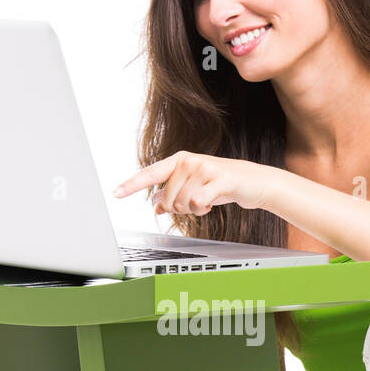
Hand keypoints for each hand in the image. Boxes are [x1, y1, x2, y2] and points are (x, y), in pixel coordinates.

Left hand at [113, 151, 281, 215]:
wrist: (253, 182)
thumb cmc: (220, 184)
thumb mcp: (194, 188)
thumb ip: (173, 194)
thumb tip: (156, 206)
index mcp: (178, 161)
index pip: (150, 174)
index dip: (132, 185)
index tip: (116, 193)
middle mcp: (188, 161)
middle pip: (168, 198)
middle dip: (179, 208)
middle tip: (195, 203)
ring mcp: (204, 168)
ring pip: (182, 203)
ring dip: (193, 209)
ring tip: (206, 200)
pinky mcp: (219, 179)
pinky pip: (198, 202)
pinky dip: (202, 209)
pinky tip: (211, 202)